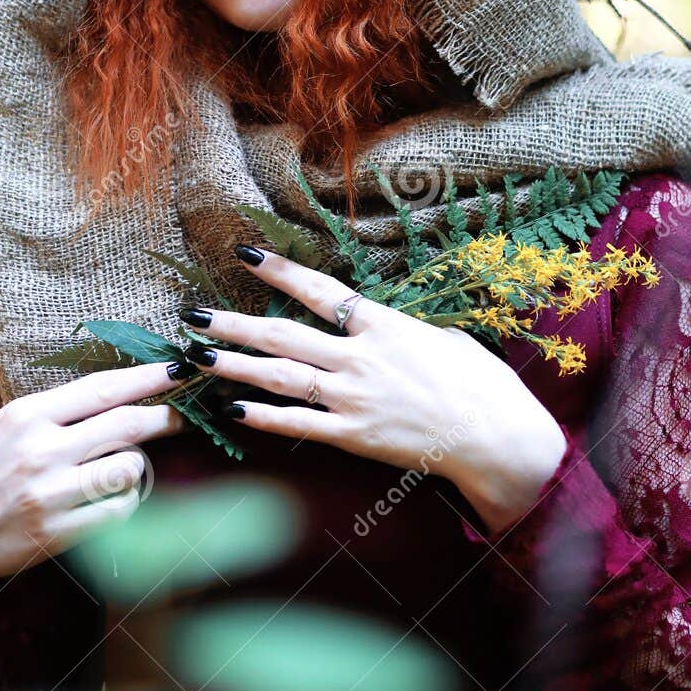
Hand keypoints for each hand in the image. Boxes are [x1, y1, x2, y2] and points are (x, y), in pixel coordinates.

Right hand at [0, 361, 189, 604]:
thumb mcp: (5, 427)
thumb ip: (56, 412)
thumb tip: (118, 394)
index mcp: (27, 416)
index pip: (102, 388)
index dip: (147, 377)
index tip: (177, 369)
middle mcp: (41, 450)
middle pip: (127, 424)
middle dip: (164, 418)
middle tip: (182, 417)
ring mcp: (51, 493)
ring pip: (129, 468)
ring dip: (135, 467)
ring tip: (119, 470)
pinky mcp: (59, 533)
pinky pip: (119, 510)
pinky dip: (125, 503)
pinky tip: (109, 500)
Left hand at [183, 245, 567, 534]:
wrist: (497, 436)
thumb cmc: (482, 384)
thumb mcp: (445, 338)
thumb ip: (404, 331)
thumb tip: (384, 325)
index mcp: (384, 324)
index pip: (319, 289)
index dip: (279, 270)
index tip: (243, 254)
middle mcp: (361, 357)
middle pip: (283, 333)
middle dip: (234, 322)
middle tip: (193, 313)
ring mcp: (353, 397)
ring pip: (280, 376)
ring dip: (235, 364)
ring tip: (198, 356)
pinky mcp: (354, 435)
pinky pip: (298, 423)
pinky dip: (262, 416)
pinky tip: (232, 409)